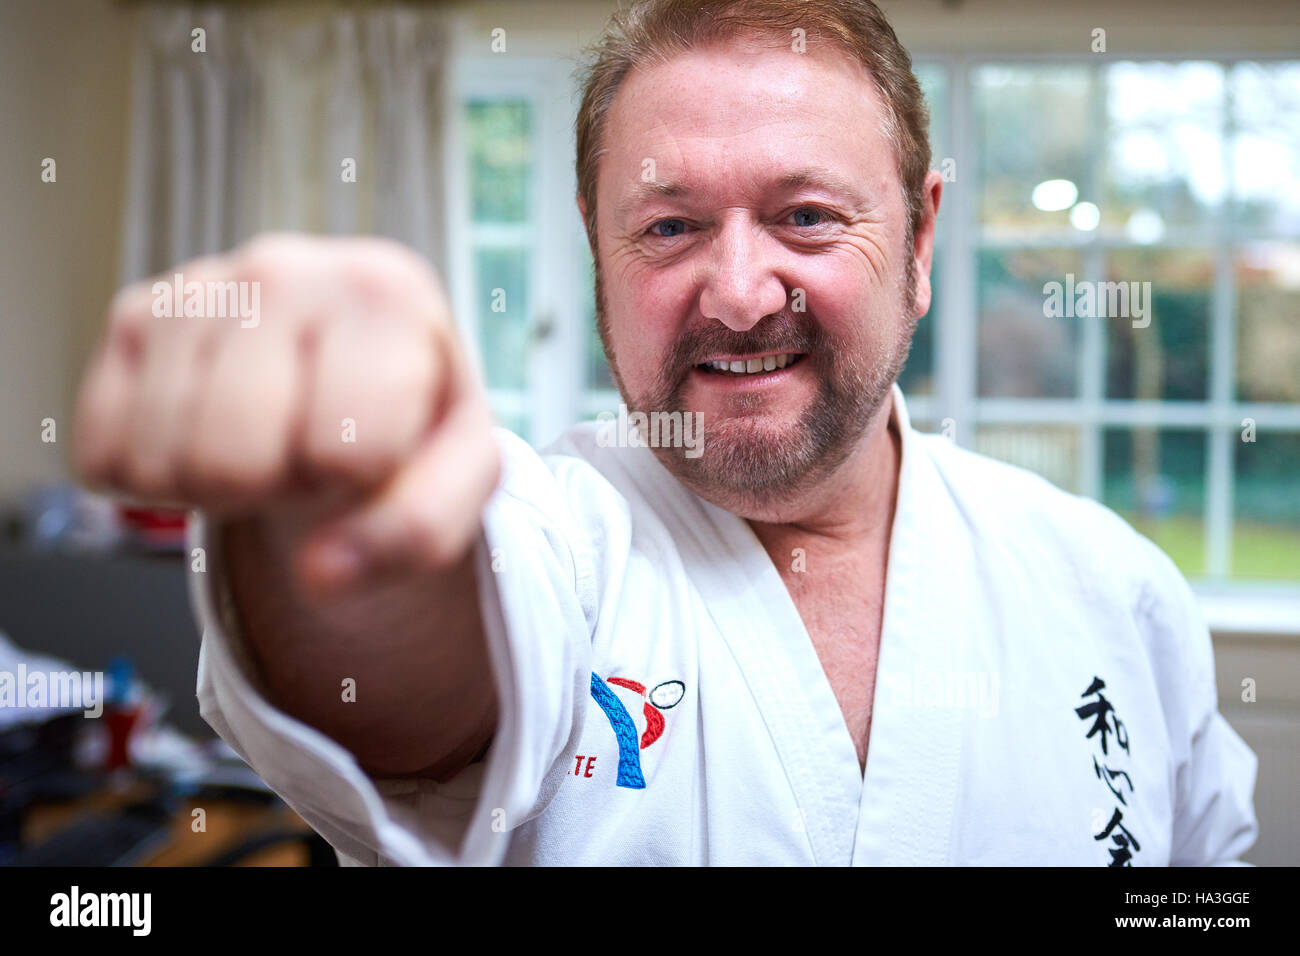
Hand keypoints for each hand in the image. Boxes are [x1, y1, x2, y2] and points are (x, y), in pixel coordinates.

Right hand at [73, 233, 499, 596]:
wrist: (353, 366)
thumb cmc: (410, 416)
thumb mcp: (458, 472)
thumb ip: (418, 530)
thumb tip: (321, 575)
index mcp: (385, 294)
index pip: (339, 453)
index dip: (356, 481)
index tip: (375, 448)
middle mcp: (284, 268)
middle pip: (229, 461)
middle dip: (275, 486)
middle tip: (310, 452)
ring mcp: (198, 285)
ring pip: (160, 462)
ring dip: (215, 486)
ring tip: (269, 441)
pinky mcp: (133, 316)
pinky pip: (103, 455)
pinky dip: (157, 478)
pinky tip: (213, 433)